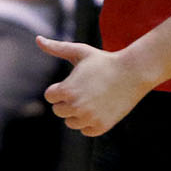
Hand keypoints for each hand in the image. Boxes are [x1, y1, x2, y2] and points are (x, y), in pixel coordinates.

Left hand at [35, 36, 152, 135]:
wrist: (133, 72)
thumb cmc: (104, 60)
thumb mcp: (80, 52)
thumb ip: (56, 48)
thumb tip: (37, 39)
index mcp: (66, 90)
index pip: (50, 97)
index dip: (61, 88)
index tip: (76, 81)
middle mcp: (75, 107)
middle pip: (59, 111)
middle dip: (68, 101)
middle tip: (86, 90)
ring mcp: (88, 118)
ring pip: (71, 122)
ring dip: (78, 113)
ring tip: (93, 99)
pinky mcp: (101, 127)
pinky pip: (86, 131)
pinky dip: (91, 123)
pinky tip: (100, 108)